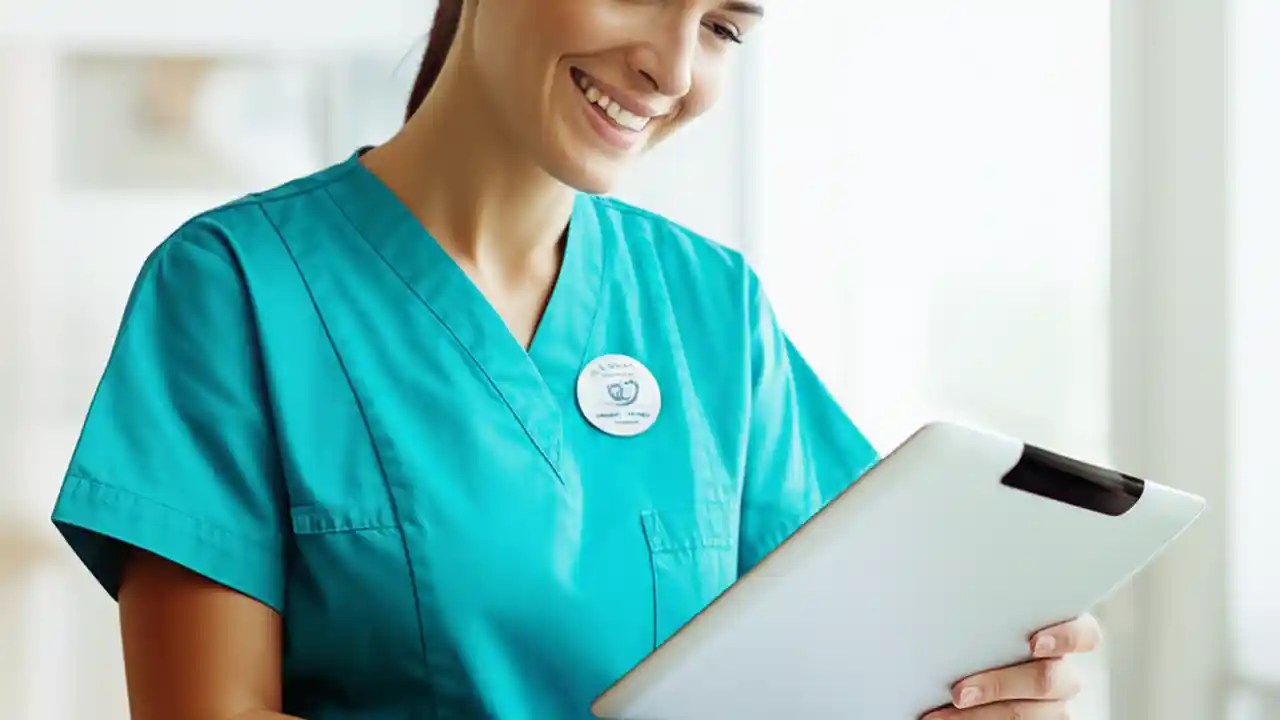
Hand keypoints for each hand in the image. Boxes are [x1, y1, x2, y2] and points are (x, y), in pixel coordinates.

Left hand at [920, 614, 1102, 718]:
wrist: (961, 682)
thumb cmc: (973, 646)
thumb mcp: (983, 629)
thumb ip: (984, 621)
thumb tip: (946, 606)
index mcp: (1054, 638)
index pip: (1084, 634)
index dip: (1066, 637)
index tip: (1033, 644)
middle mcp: (1061, 674)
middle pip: (1048, 679)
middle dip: (998, 685)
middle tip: (958, 693)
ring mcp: (1054, 707)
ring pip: (1027, 713)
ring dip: (980, 715)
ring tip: (941, 716)